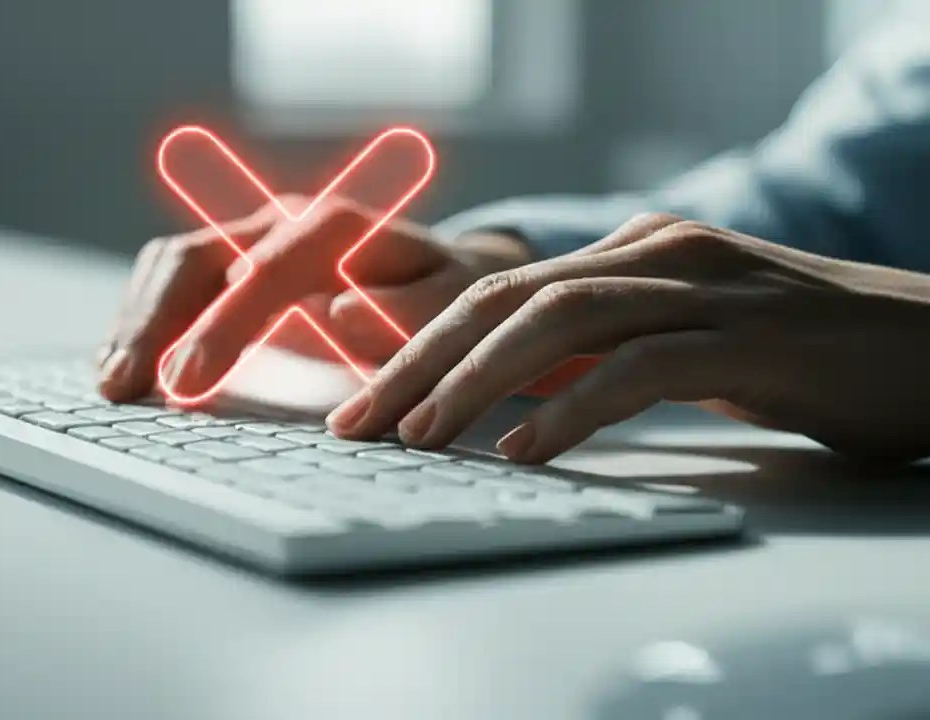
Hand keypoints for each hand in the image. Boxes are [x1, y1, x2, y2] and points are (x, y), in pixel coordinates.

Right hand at [96, 195, 529, 400]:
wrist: (444, 275)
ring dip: (137, 323)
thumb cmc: (450, 301)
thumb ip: (406, 310)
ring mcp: (253, 239)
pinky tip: (126, 365)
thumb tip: (338, 312)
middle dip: (154, 323)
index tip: (188, 380)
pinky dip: (145, 323)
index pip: (264, 269)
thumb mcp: (453, 306)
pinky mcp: (234, 266)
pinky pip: (175, 284)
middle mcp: (285, 221)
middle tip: (123, 386)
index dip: (222, 323)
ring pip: (174, 266)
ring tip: (112, 382)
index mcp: (338, 228)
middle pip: (197, 258)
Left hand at [326, 212, 929, 463]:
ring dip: (476, 379)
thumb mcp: (678, 346)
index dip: (418, 327)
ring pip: (560, 317)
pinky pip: (639, 366)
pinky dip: (572, 406)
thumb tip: (499, 395)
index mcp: (635, 250)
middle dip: (419, 357)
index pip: (502, 285)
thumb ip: (597, 354)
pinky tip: (524, 448)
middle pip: (509, 295)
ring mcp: (707, 287)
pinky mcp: (751, 335)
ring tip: (417, 434)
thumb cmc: (799, 359)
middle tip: (357, 419)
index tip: (354, 376)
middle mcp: (660, 252)